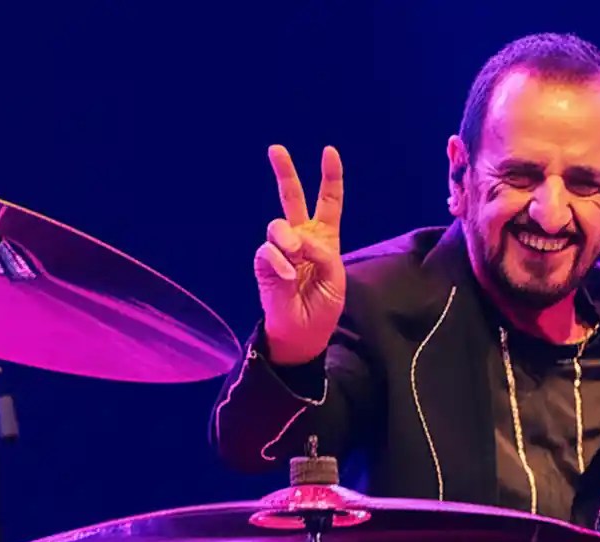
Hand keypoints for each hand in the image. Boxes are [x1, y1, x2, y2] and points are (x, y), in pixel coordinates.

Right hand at [255, 144, 345, 365]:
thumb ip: (321, 253)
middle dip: (285, 172)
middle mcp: (301, 237)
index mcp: (324, 238)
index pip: (328, 202)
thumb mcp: (335, 277)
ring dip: (289, 239)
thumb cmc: (322, 306)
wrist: (302, 334)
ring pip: (279, 226)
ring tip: (295, 257)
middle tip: (275, 149)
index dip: (330, 177)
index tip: (328, 151)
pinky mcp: (264, 264)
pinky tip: (289, 276)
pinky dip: (280, 262)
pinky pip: (268, 252)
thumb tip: (293, 240)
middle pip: (292, 198)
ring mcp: (281, 249)